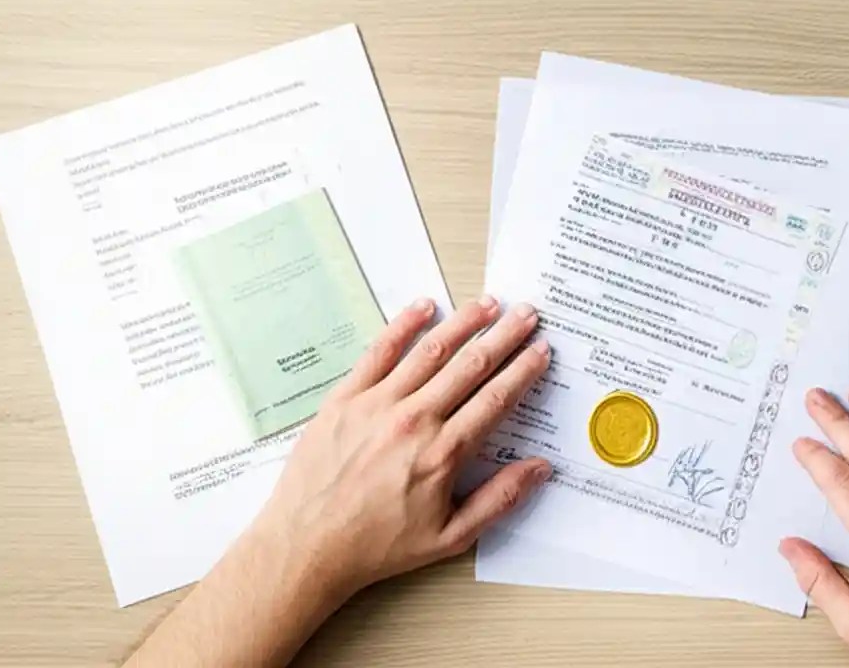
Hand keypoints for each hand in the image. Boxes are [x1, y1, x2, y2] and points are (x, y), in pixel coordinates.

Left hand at [249, 294, 551, 601]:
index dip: (523, 371)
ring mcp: (377, 405)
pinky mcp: (345, 399)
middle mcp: (414, 421)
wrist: (307, 545)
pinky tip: (425, 307)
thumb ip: (499, 500)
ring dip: (464, 323)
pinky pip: (379, 352)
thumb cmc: (377, 545)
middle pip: (470, 366)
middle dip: (504, 336)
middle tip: (526, 314)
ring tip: (488, 303)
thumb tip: (540, 469)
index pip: (495, 399)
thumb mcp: (450, 537)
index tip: (541, 350)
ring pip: (430, 351)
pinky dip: (404, 326)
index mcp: (443, 454)